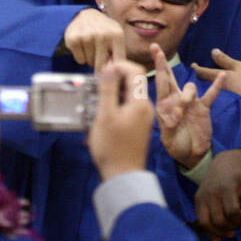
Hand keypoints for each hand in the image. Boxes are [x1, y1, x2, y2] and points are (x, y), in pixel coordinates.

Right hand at [64, 8, 125, 68]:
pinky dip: (81, 57)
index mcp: (117, 35)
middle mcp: (102, 35)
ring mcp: (87, 36)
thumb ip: (118, 53)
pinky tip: (83, 47)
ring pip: (90, 62)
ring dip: (90, 60)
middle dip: (100, 65)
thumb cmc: (104, 29)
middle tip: (99, 57)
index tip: (110, 71)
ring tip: (91, 48)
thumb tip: (113, 71)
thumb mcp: (116, 36)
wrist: (85, 14)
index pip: (118, 61)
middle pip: (102, 65)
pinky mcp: (74, 39)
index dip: (113, 69)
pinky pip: (79, 60)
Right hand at [87, 59, 153, 180]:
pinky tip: (100, 114)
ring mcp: (142, 116)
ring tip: (94, 99)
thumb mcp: (105, 116)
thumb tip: (110, 67)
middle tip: (95, 84)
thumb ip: (108, 90)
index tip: (102, 69)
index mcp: (140, 102)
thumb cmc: (112, 147)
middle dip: (114, 79)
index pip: (135, 71)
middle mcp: (145, 106)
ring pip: (128, 95)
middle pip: (132, 82)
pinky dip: (114, 105)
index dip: (119, 65)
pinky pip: (126, 107)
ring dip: (112, 93)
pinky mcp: (137, 125)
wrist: (123, 175)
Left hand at [152, 43, 224, 169]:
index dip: (156, 69)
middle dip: (162, 64)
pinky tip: (222, 76)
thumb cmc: (177, 146)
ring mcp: (190, 102)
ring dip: (188, 94)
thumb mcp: (168, 139)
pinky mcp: (204, 107)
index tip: (153, 53)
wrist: (192, 154)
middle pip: (169, 77)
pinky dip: (216, 85)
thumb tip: (174, 113)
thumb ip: (169, 126)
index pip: (159, 84)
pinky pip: (211, 94)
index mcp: (164, 106)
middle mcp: (176, 100)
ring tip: (186, 110)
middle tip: (156, 49)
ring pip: (190, 87)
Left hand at [193, 48, 240, 103]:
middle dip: (199, 75)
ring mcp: (219, 96)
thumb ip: (225, 60)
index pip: (202, 72)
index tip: (193, 65)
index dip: (196, 68)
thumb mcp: (239, 67)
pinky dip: (212, 87)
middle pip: (203, 81)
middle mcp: (215, 87)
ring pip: (208, 87)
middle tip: (198, 70)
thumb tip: (213, 51)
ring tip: (206, 77)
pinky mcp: (224, 101)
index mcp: (217, 77)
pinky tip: (217, 85)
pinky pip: (215, 92)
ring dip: (205, 82)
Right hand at [195, 149, 240, 240]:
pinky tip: (218, 238)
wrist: (225, 161)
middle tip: (239, 224)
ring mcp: (202, 196)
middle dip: (231, 227)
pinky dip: (209, 231)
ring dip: (219, 232)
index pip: (232, 212)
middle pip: (219, 220)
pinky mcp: (197, 200)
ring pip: (206, 223)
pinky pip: (201, 220)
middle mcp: (212, 192)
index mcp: (227, 187)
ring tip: (230, 233)